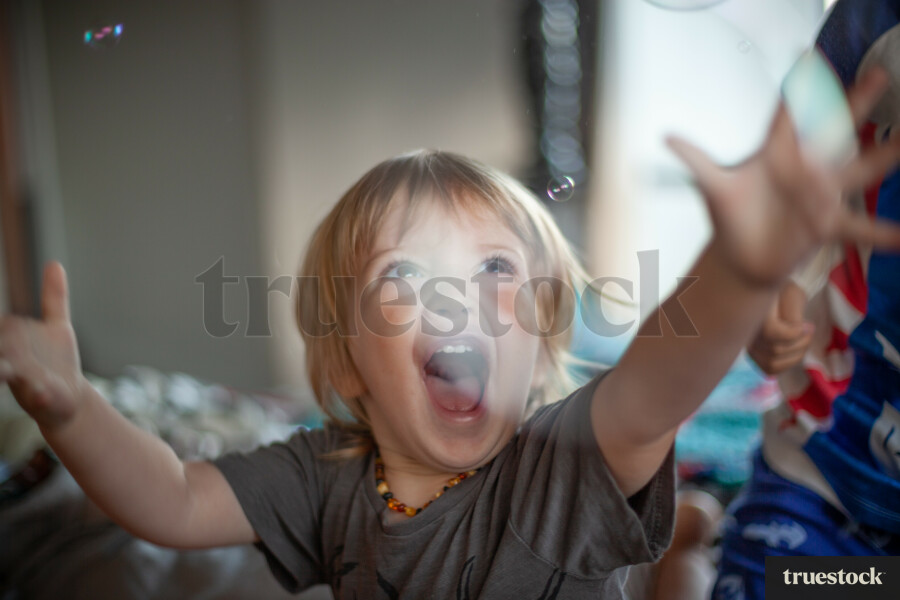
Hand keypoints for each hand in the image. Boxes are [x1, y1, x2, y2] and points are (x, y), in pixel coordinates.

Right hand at [0, 262, 86, 429]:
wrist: (69, 397)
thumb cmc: (55, 361)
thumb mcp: (56, 326)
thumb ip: (53, 298)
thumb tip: (54, 264)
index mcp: (13, 338)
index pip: (7, 325)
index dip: (9, 327)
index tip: (13, 324)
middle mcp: (11, 358)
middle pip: (5, 344)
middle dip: (7, 343)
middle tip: (10, 343)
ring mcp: (23, 378)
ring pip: (6, 371)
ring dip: (6, 370)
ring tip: (6, 371)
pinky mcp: (39, 395)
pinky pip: (37, 394)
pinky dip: (38, 393)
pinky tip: (41, 393)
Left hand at [668, 68, 899, 287]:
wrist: (739, 256)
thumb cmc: (731, 215)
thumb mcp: (713, 185)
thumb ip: (696, 159)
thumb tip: (667, 137)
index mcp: (777, 153)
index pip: (789, 114)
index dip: (799, 87)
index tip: (810, 57)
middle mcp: (805, 168)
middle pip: (833, 129)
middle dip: (854, 103)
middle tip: (879, 73)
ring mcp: (820, 195)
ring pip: (858, 170)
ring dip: (885, 155)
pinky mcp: (825, 225)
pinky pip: (857, 227)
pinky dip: (880, 232)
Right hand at [747, 281, 812, 374]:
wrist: (772, 295)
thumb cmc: (785, 291)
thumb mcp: (792, 293)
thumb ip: (792, 313)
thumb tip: (795, 331)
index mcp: (750, 312)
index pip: (769, 333)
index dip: (793, 334)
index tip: (807, 324)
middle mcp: (744, 331)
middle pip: (774, 350)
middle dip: (800, 343)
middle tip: (809, 330)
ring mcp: (747, 345)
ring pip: (772, 363)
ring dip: (797, 355)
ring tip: (804, 340)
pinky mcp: (753, 354)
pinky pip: (770, 369)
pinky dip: (787, 364)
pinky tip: (795, 350)